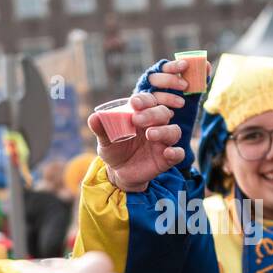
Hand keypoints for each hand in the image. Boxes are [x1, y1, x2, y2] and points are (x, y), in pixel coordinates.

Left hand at [88, 59, 189, 192]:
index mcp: (142, 115)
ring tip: (149, 135)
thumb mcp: (105, 140)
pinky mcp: (167, 158)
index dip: (143, 100)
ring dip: (164, 131)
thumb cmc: (114, 150)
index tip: (134, 103)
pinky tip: (167, 153)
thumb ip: (101, 129)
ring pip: (174, 131)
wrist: (118, 173)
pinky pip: (178, 153)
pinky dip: (176, 152)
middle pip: (163, 113)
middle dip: (151, 114)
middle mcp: (156, 125)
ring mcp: (162, 142)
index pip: (148, 101)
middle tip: (137, 119)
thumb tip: (93, 118)